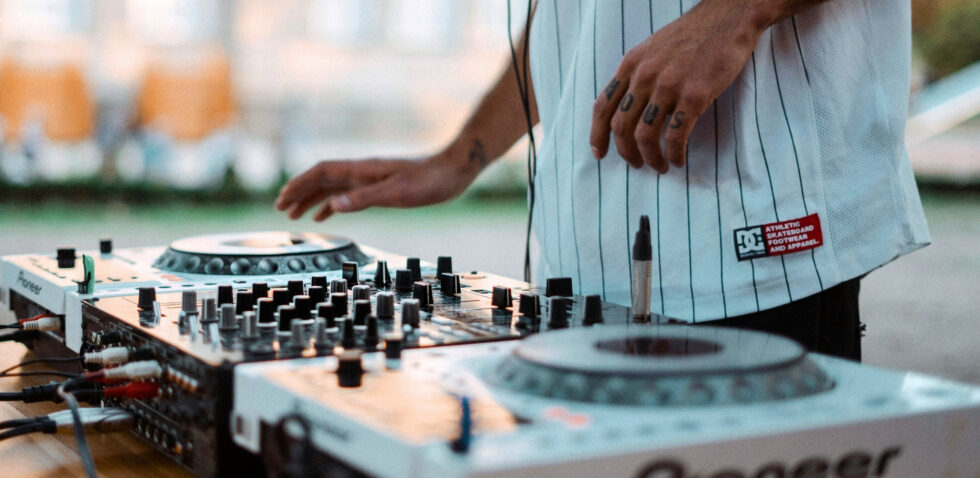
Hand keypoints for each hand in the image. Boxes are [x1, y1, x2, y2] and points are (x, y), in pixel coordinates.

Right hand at [275, 148, 480, 220]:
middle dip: (299, 192)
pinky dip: (332, 203)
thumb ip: (364, 198)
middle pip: (321, 178)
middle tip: (280, 208)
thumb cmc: (429, 182)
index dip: (300, 184)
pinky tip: (326, 214)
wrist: (453, 171)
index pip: (322, 172)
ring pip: (332, 187)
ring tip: (294, 214)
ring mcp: (370, 178)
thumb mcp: (397, 193)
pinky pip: (348, 194)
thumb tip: (333, 205)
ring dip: (311, 199)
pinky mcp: (379, 186)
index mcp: (363, 169)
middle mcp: (362, 171)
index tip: (283, 197)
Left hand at [589, 0, 779, 172]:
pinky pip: (676, 136)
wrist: (729, 16)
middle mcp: (645, 76)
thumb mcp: (653, 49)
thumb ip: (638, 75)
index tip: (599, 154)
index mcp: (631, 65)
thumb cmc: (694, 35)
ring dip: (651, 158)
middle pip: (621, 127)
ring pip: (646, 136)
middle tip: (638, 165)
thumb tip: (629, 108)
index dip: (597, 135)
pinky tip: (679, 159)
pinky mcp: (695, 95)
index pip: (603, 107)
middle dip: (626, 153)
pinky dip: (674, 154)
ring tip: (661, 166)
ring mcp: (669, 85)